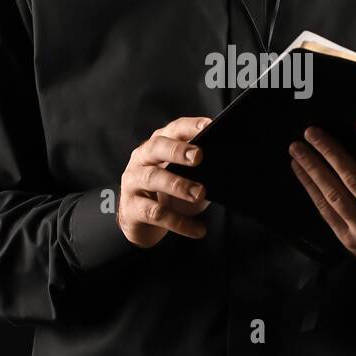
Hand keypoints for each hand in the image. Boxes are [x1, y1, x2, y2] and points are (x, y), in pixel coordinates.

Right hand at [117, 116, 212, 246]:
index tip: (208, 126)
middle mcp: (141, 159)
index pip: (173, 130)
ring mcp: (133, 182)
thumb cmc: (167, 195)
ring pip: (153, 178)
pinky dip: (179, 222)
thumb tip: (224, 169)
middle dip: (178, 150)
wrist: (140, 224)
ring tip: (199, 193)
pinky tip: (198, 229)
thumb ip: (200, 171)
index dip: (189, 126)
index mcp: (157, 146)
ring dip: (178, 185)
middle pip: (156, 147)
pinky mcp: (131, 208)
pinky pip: (155, 213)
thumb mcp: (185, 178)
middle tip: (198, 156)